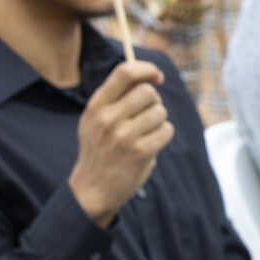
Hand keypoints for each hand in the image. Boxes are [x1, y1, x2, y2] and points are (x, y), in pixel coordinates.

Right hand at [68, 61, 174, 227]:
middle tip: (147, 114)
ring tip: (144, 134)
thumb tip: (148, 74)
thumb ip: (115, 97)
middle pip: (148, 92)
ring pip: (160, 111)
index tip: (157, 76)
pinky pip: (166, 130)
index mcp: (96, 106)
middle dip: (154, 101)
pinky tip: (149, 146)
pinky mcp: (140, 152)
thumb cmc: (99, 149)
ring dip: (158, 121)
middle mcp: (108, 119)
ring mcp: (124, 136)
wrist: (92, 190)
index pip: (125, 72)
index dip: (146, 69)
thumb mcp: (95, 120)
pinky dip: (163, 136)